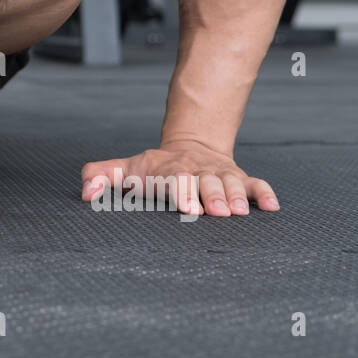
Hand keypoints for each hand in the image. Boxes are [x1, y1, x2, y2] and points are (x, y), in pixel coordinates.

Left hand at [79, 138, 277, 216]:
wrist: (190, 146)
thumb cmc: (154, 168)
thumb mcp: (126, 169)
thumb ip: (100, 176)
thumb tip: (84, 192)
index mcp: (170, 172)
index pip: (175, 181)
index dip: (181, 193)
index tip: (188, 208)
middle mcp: (197, 173)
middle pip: (207, 183)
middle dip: (213, 196)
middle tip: (218, 212)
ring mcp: (220, 176)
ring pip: (232, 184)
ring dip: (237, 197)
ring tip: (241, 212)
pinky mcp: (240, 179)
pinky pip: (256, 184)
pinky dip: (265, 194)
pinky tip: (273, 207)